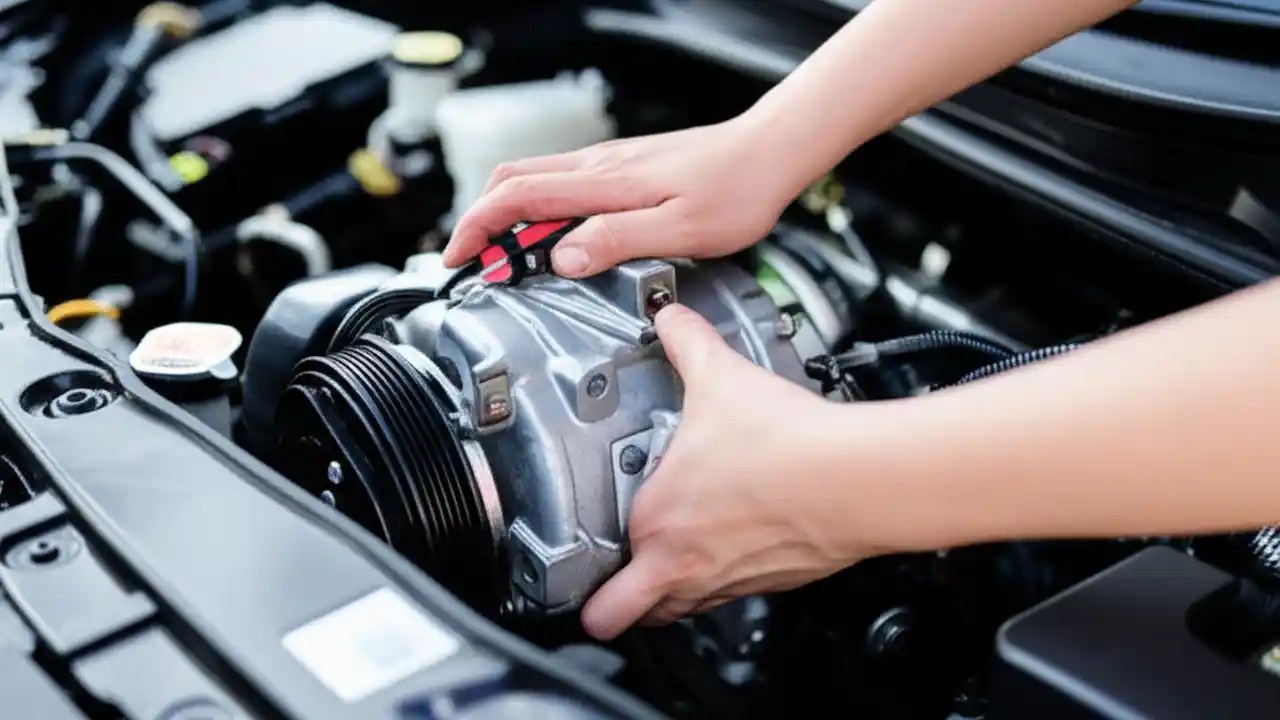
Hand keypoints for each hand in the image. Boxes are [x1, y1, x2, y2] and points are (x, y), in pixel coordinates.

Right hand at [442, 116, 799, 277]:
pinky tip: (557, 238)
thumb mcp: (677, 229)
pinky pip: (565, 185)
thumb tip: (561, 258)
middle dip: (482, 220)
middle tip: (477, 261)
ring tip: (509, 257)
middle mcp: (599, 167)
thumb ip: (615, 241)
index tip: (460, 258)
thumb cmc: (735, 191)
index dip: (478, 228)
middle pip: (513, 181)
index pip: (516, 196)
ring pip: (536, 180)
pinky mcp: (625, 169)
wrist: (769, 153)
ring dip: (510, 215)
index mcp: (603, 182)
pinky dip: (541, 210)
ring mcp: (610, 165)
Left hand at [580, 303, 874, 640]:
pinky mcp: (774, 582)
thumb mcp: (719, 379)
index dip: (587, 563)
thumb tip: (671, 317)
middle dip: (611, 609)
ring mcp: (732, 581)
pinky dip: (723, 578)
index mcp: (656, 524)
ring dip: (667, 594)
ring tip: (666, 560)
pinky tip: (733, 539)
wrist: (853, 478)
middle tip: (606, 590)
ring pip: (680, 612)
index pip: (600, 577)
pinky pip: (734, 595)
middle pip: (625, 618)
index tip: (589, 545)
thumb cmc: (784, 444)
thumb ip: (687, 343)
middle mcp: (686, 565)